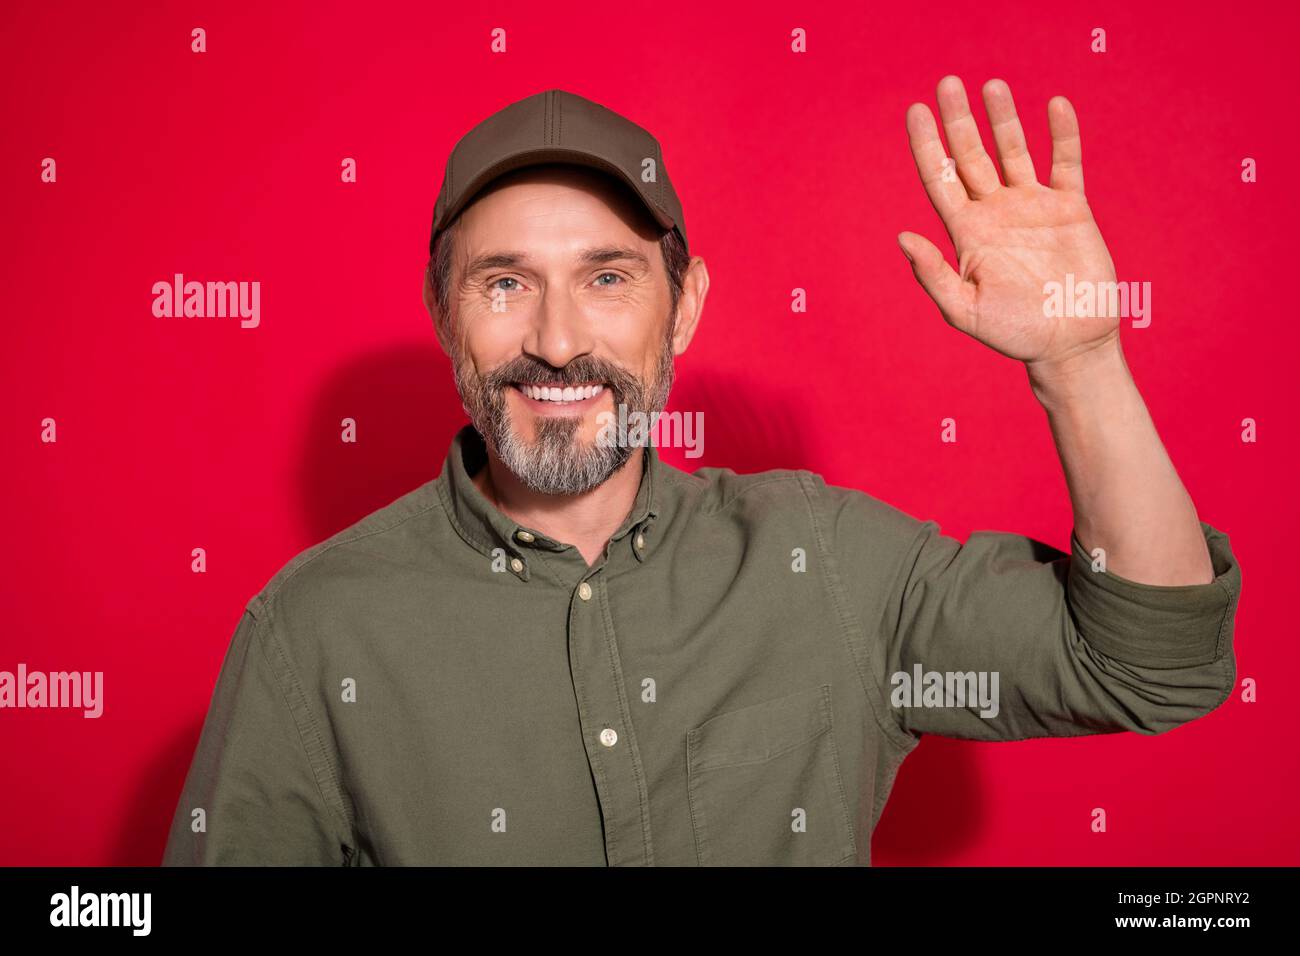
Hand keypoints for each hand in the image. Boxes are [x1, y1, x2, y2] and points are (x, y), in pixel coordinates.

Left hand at [899, 76, 1118, 370]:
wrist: (1067, 344)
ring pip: (1013, 151)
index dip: (926, 144)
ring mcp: (1032, 207)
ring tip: (991, 85)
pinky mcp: (1069, 209)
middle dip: (958, 119)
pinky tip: (1054, 106)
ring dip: (1002, 118)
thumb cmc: (1012, 333)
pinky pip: (1065, 162)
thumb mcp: (963, 311)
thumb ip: (933, 275)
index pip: (940, 177)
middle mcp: (995, 212)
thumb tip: (902, 236)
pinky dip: (1062, 134)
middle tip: (947, 83)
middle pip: (971, 154)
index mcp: (966, 231)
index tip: (915, 110)